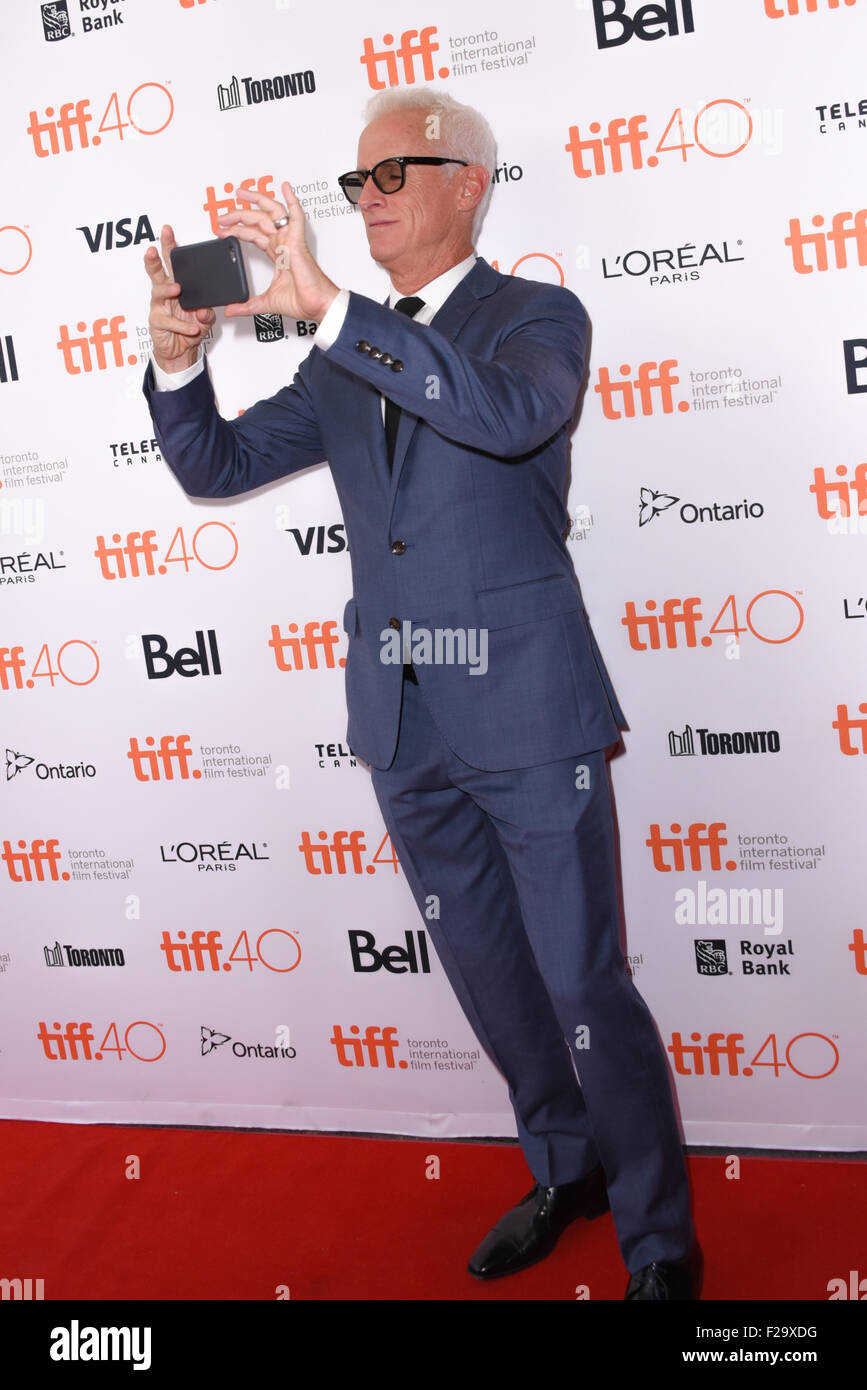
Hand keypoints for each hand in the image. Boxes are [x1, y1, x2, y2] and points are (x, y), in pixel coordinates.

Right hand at [144, 225, 214, 372]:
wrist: (181, 351)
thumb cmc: (190, 328)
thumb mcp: (205, 319)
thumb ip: (207, 313)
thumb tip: (204, 310)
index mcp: (176, 284)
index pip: (172, 262)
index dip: (169, 246)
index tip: (168, 231)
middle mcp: (165, 292)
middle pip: (158, 270)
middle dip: (155, 258)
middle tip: (154, 248)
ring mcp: (159, 306)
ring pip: (157, 291)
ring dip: (167, 289)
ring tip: (176, 289)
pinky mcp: (157, 322)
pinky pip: (169, 321)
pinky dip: (182, 325)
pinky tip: (192, 327)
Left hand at [215, 181, 338, 322]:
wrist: (316, 306)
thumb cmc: (302, 302)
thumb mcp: (265, 303)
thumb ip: (246, 305)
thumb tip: (230, 310)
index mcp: (277, 255)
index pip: (253, 235)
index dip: (237, 231)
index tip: (222, 231)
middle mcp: (283, 244)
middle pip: (257, 220)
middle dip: (237, 215)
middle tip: (222, 215)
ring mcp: (290, 240)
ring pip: (271, 212)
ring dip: (256, 200)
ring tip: (241, 193)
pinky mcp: (297, 241)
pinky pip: (296, 216)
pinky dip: (292, 201)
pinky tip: (286, 187)